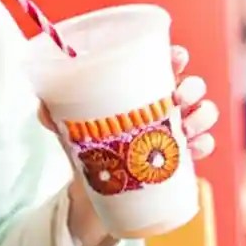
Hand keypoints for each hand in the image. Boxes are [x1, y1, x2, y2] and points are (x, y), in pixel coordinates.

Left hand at [38, 45, 217, 158]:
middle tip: (178, 97)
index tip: (176, 58)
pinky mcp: (182, 157)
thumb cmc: (87, 144)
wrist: (97, 188)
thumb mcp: (68, 126)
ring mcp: (177, 131)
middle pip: (192, 86)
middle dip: (193, 87)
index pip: (165, 63)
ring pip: (204, 113)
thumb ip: (52, 112)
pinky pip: (203, 146)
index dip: (176, 57)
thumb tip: (42, 105)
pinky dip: (204, 145)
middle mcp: (164, 105)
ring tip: (185, 128)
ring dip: (202, 116)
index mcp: (140, 89)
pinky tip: (193, 148)